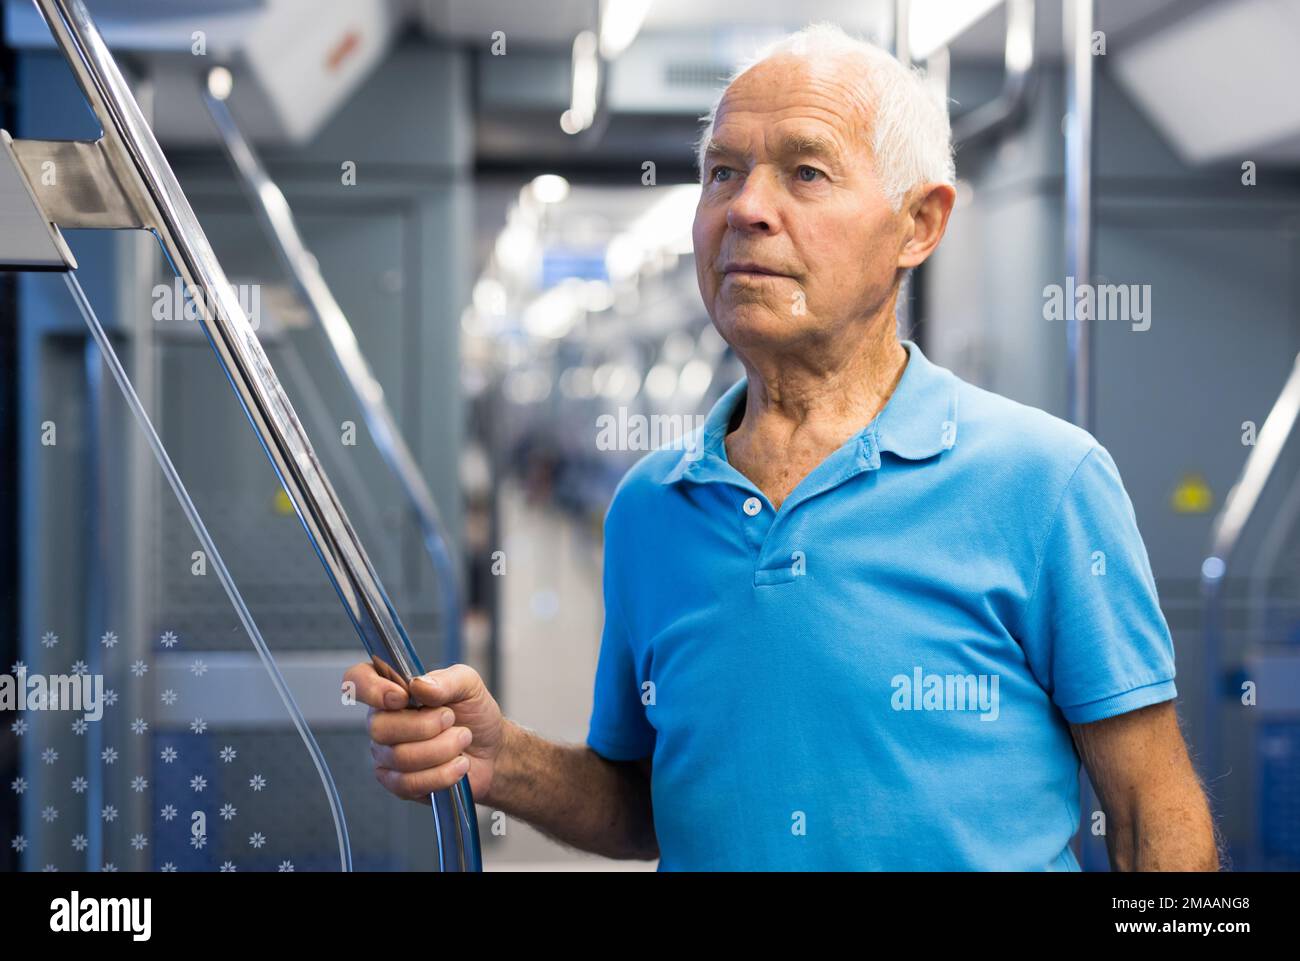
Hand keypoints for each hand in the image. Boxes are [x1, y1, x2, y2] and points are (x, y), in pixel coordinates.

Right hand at [343, 661, 504, 804]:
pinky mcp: (398, 783)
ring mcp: (386, 754)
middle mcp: (383, 721)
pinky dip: (443, 774)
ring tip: (462, 740)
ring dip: (442, 749)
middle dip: (426, 726)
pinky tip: (459, 765)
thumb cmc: (474, 714)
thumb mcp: (469, 685)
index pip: (357, 681)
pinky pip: (409, 783)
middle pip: (379, 727)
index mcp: (392, 690)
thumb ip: (446, 680)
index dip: (371, 689)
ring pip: (400, 757)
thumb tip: (418, 684)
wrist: (491, 751)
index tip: (402, 697)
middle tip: (452, 720)